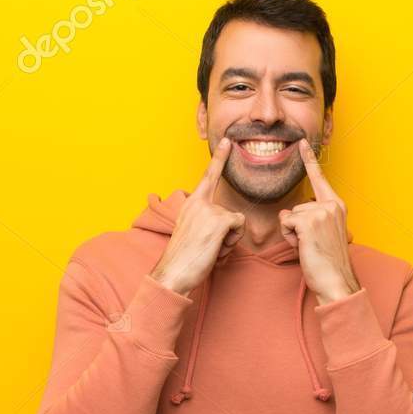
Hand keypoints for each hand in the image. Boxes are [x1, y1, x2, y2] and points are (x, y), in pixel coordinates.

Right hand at [150, 137, 244, 293]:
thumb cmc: (184, 258)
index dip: (219, 158)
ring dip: (228, 241)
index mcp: (191, 203)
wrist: (173, 272)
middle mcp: (198, 202)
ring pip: (236, 222)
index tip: (227, 141)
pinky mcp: (219, 221)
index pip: (207, 176)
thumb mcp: (193, 232)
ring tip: (209, 249)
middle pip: (230, 213)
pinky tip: (216, 249)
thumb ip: (205, 221)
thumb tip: (224, 225)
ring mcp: (209, 210)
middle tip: (208, 246)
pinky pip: (238, 227)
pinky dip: (232, 241)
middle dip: (227, 234)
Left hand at [281, 139, 357, 303]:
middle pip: (296, 206)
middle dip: (297, 227)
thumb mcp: (324, 234)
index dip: (309, 160)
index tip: (301, 143)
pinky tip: (304, 247)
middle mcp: (331, 205)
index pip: (319, 179)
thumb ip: (311, 218)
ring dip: (292, 234)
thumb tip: (287, 214)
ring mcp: (321, 212)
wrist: (336, 281)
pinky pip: (286, 222)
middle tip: (312, 244)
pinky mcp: (309, 222)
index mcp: (337, 206)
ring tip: (310, 247)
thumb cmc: (328, 263)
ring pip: (289, 215)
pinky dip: (289, 237)